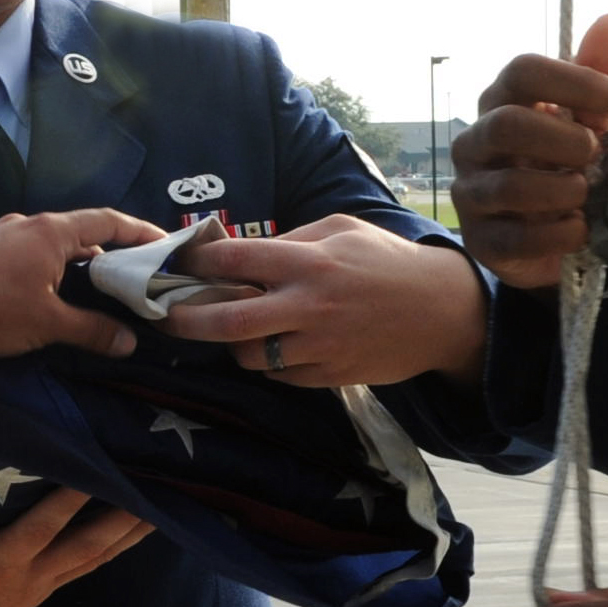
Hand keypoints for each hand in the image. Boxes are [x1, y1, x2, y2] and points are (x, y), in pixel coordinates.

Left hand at [0, 207, 169, 357]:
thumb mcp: (48, 323)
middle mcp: (28, 224)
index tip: (163, 244)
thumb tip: (128, 342)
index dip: (140, 232)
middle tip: (128, 284)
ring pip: (50, 246)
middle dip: (107, 257)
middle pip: (80, 234)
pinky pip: (25, 254)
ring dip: (73, 267)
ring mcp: (0, 233)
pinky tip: (44, 297)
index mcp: (52, 231)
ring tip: (89, 297)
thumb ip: (92, 329)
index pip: (109, 221)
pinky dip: (46, 270)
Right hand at [0, 489, 150, 606]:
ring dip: (129, 534)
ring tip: (163, 506)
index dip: (68, 503)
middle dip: (122, 519)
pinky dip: (114, 548)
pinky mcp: (45, 591)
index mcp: (0, 564)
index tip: (95, 473)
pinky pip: (87, 566)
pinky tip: (135, 532)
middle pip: (87, 546)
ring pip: (95, 558)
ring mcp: (43, 586)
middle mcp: (31, 576)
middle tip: (155, 490)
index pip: (41, 529)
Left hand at [156, 214, 490, 386]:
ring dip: (231, 344)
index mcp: (309, 262)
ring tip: (233, 329)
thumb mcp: (342, 230)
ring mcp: (318, 346)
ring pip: (248, 356)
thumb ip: (291, 239)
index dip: (198, 263)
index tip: (181, 265)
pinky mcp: (328, 376)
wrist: (440, 312)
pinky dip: (268, 361)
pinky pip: (278, 374)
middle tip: (167, 317)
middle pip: (227, 321)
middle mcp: (308, 306)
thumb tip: (240, 251)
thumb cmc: (387, 261)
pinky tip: (276, 344)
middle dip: (185, 321)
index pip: (234, 260)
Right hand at [452, 14, 607, 289]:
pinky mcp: (481, 240)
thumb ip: (597, 72)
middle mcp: (475, 142)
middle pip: (507, 124)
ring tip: (587, 192)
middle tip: (596, 151)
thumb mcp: (585, 116)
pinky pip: (516, 238)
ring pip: (510, 186)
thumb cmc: (562, 161)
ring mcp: (472, 191)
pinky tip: (579, 227)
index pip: (523, 72)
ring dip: (564, 189)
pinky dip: (559, 233)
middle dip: (564, 139)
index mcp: (501, 102)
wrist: (546, 233)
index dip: (577, 82)